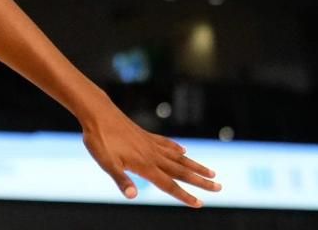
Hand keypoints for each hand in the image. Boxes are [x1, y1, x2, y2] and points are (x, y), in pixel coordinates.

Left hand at [81, 104, 219, 206]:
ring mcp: (150, 143)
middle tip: (220, 187)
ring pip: (179, 157)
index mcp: (145, 165)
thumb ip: (121, 179)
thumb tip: (132, 196)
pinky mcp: (145, 134)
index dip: (184, 195)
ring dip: (195, 166)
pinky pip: (166, 143)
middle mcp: (152, 154)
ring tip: (211, 172)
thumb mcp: (106, 162)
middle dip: (201, 181)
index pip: (169, 184)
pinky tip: (184, 151)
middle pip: (181, 171)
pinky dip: (177, 149)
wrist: (97, 113)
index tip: (200, 204)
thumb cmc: (99, 139)